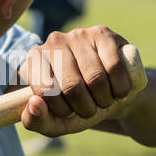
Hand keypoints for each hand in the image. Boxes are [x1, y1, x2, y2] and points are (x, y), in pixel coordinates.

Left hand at [17, 26, 143, 137]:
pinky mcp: (103, 34)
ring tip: (104, 99)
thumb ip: (36, 120)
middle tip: (90, 109)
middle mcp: (53, 42)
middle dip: (85, 108)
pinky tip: (119, 89)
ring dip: (105, 100)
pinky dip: (121, 88)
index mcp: (34, 60)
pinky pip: (114, 67)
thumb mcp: (55, 121)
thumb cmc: (78, 106)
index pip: (46, 90)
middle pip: (72, 86)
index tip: (69, 112)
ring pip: (96, 78)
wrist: (110, 94)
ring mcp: (79, 35)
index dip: (62, 109)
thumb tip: (34, 103)